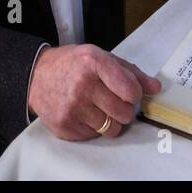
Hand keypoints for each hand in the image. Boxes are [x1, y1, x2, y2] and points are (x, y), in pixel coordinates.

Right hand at [27, 43, 160, 140]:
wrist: (36, 75)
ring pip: (111, 129)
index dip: (134, 94)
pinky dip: (92, 127)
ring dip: (110, 121)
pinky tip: (83, 113)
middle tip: (112, 101)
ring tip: (98, 107)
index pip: (130, 90)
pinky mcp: (65, 126)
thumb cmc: (72, 64)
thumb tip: (155, 88)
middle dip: (123, 109)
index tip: (128, 92)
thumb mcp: (100, 57)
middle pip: (124, 113)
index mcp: (94, 63)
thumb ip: (130, 72)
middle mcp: (83, 85)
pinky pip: (94, 136)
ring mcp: (72, 108)